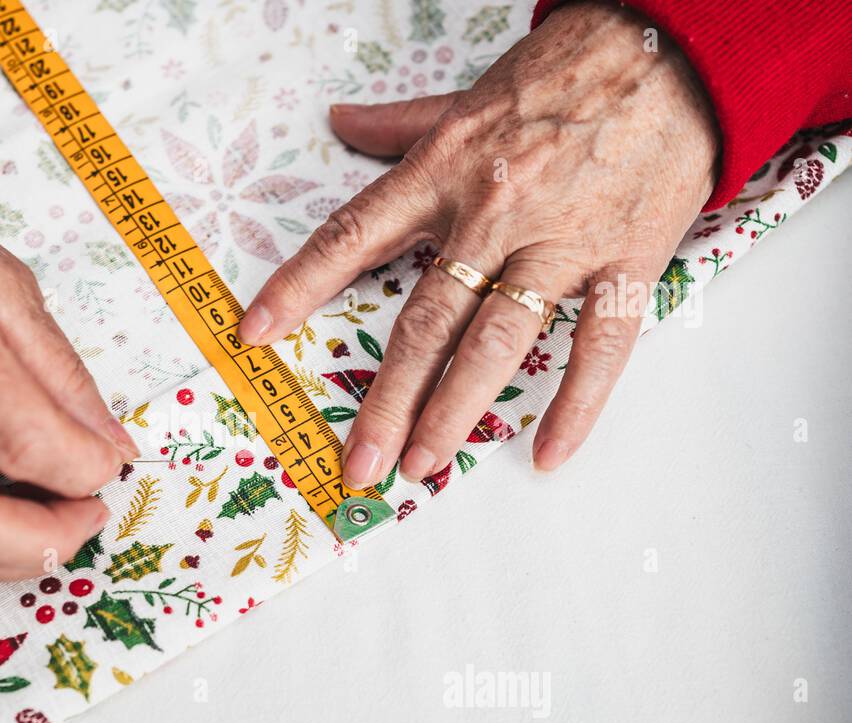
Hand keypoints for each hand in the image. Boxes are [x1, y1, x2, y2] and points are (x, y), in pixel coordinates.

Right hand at [0, 184, 136, 581]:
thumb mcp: (11, 287)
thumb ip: (65, 378)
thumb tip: (110, 452)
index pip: (20, 444)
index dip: (82, 471)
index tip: (109, 463)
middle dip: (44, 543)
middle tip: (87, 514)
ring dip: (12, 551)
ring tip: (54, 508)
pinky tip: (8, 496)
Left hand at [239, 1, 719, 485]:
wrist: (676, 48)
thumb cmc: (567, 70)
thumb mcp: (468, 96)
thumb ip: (400, 125)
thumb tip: (339, 124)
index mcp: (444, 171)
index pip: (353, 236)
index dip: (299, 286)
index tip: (256, 335)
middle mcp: (493, 211)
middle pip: (426, 319)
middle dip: (387, 398)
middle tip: (361, 463)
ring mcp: (561, 240)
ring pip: (499, 340)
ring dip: (456, 410)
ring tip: (423, 464)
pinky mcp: (627, 258)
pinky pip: (600, 343)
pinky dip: (577, 403)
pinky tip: (548, 452)